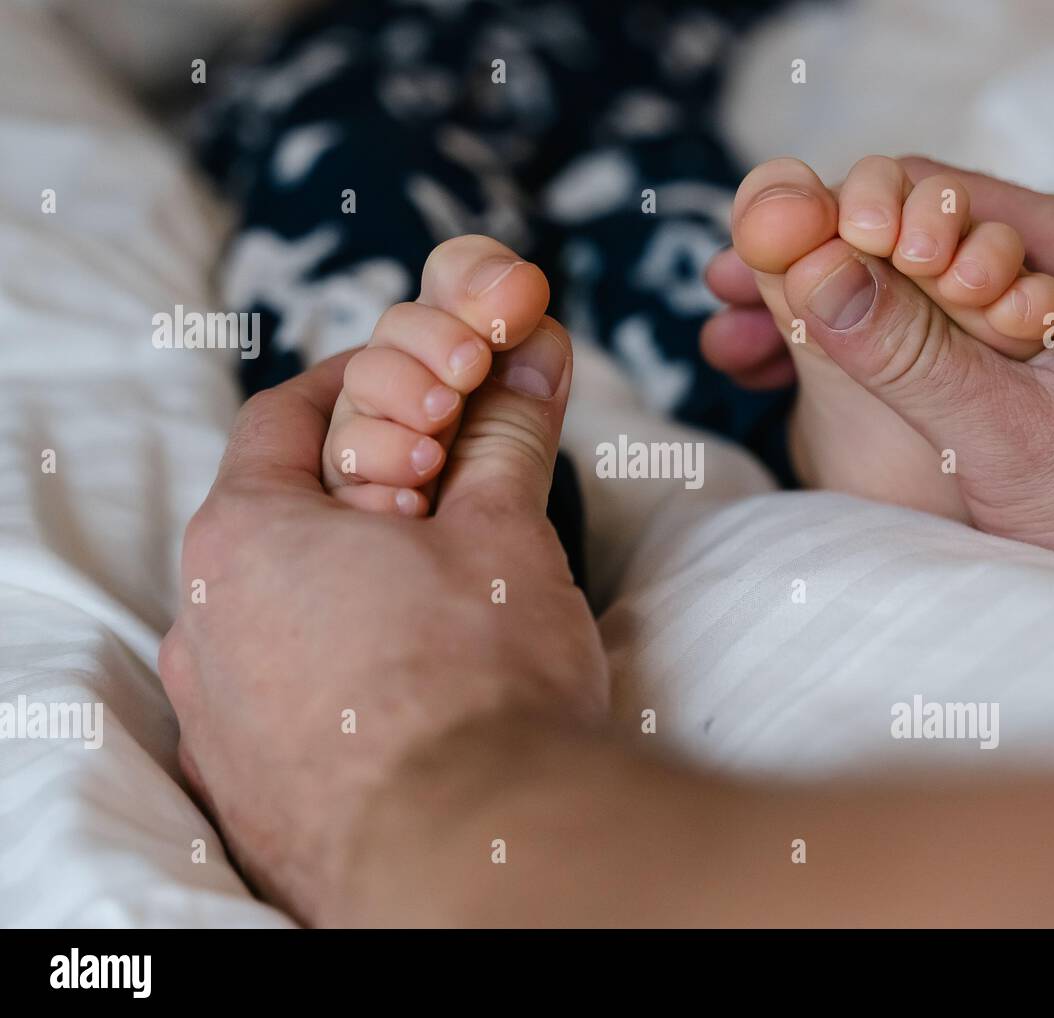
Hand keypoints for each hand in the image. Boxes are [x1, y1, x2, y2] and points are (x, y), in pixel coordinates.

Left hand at [158, 330, 606, 921]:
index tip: (409, 389)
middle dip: (352, 499)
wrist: (471, 852)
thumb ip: (506, 437)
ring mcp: (214, 724)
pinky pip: (274, 708)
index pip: (282, 418)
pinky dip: (327, 680)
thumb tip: (530, 364)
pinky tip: (398, 695)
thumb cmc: (480, 680)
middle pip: (272, 523)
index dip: (354, 386)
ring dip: (334, 596)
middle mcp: (201, 628)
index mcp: (246, 538)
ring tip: (426, 605)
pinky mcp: (243, 798)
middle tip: (436, 500)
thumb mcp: (505, 533)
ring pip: (270, 622)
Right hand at [706, 157, 1053, 616]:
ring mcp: (1051, 310)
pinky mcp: (1037, 359)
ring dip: (830, 313)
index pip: (923, 189)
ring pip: (915, 287)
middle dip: (812, 269)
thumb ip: (911, 355)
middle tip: (729, 299)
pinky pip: (938, 333)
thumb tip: (813, 274)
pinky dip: (871, 350)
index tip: (760, 263)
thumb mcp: (1008, 436)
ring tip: (741, 345)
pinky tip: (805, 379)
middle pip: (910, 235)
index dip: (829, 220)